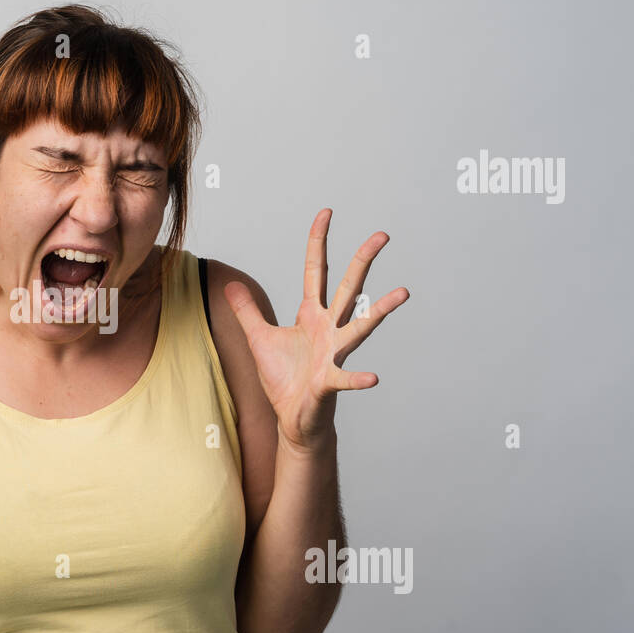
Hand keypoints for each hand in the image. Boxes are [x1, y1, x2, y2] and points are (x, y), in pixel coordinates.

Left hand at [225, 208, 408, 452]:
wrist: (294, 419)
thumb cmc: (283, 378)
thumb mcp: (258, 338)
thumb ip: (247, 310)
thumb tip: (231, 284)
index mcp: (311, 315)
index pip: (315, 270)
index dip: (318, 242)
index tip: (326, 213)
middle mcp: (328, 329)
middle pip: (348, 288)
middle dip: (362, 260)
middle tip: (382, 235)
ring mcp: (332, 355)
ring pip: (359, 327)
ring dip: (380, 311)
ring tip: (402, 292)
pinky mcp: (328, 382)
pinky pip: (345, 379)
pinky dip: (358, 379)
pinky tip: (373, 378)